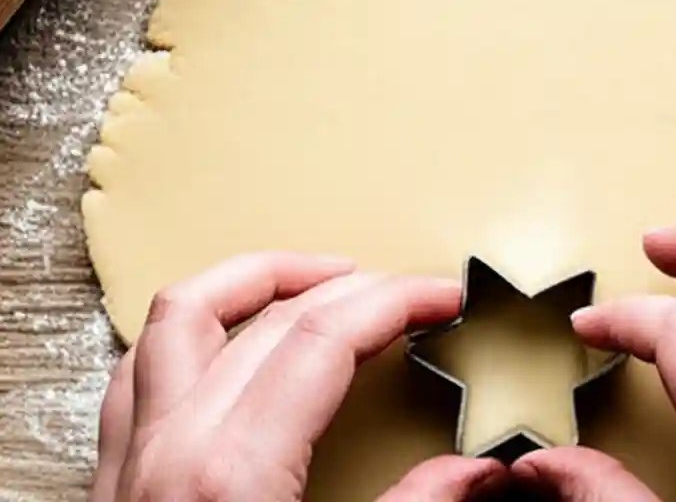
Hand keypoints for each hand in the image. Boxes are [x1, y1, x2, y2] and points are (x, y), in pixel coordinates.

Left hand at [91, 253, 506, 501]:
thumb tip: (478, 475)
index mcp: (232, 473)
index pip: (322, 336)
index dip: (394, 301)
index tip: (442, 298)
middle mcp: (172, 448)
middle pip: (267, 315)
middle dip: (351, 288)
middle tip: (408, 296)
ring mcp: (131, 459)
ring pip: (180, 317)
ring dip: (254, 282)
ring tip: (317, 282)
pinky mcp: (112, 480)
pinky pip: (140, 366)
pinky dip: (192, 330)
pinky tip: (233, 343)